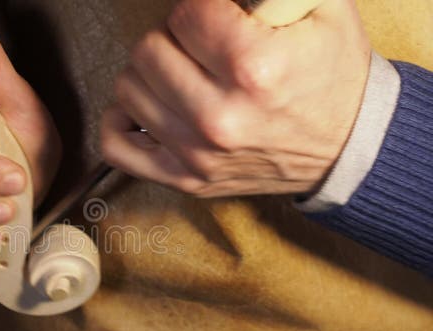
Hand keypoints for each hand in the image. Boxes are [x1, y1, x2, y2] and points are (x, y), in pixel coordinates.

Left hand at [101, 0, 370, 196]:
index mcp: (254, 69)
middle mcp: (219, 116)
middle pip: (148, 50)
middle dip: (172, 36)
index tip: (214, 14)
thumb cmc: (331, 74)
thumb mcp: (322, 8)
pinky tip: (148, 105)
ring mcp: (197, 153)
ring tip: (181, 71)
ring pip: (128, 89)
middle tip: (198, 42)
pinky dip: (122, 121)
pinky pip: (116, 145)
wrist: (350, 147)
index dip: (198, 6)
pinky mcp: (185, 179)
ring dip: (149, 73)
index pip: (185, 13)